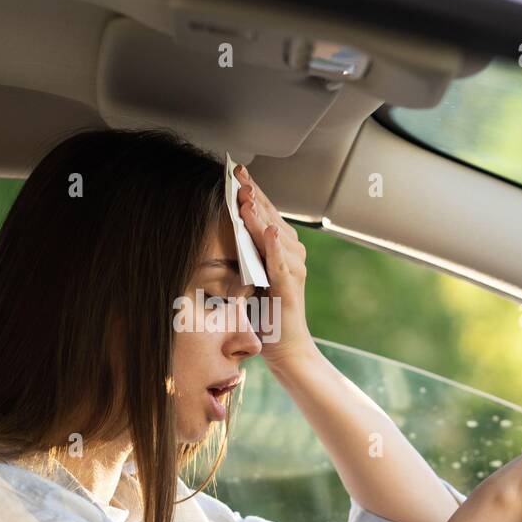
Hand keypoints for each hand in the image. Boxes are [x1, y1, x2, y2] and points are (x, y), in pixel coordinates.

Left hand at [234, 164, 315, 366]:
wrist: (286, 348)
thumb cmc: (268, 315)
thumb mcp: (252, 277)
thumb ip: (247, 254)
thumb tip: (228, 229)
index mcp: (282, 250)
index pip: (266, 214)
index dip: (253, 192)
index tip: (237, 172)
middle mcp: (293, 255)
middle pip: (270, 217)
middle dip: (254, 195)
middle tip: (239, 174)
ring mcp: (293, 270)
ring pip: (274, 235)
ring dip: (260, 214)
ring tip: (246, 196)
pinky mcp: (289, 287)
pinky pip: (280, 262)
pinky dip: (273, 246)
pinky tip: (267, 230)